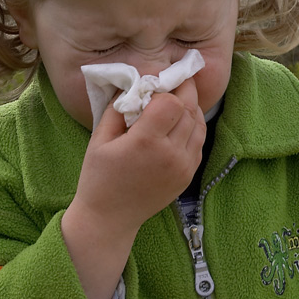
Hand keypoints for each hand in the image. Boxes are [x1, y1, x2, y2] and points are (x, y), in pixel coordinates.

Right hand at [73, 77, 205, 230]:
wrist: (110, 219)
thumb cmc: (99, 177)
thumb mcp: (100, 138)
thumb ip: (118, 107)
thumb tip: (136, 84)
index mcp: (146, 142)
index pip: (173, 102)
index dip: (166, 88)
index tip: (156, 83)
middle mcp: (170, 154)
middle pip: (189, 109)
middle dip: (183, 90)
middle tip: (174, 79)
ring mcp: (183, 167)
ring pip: (199, 124)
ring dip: (190, 108)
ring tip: (177, 99)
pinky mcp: (188, 175)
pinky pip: (199, 142)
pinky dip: (193, 127)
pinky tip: (180, 122)